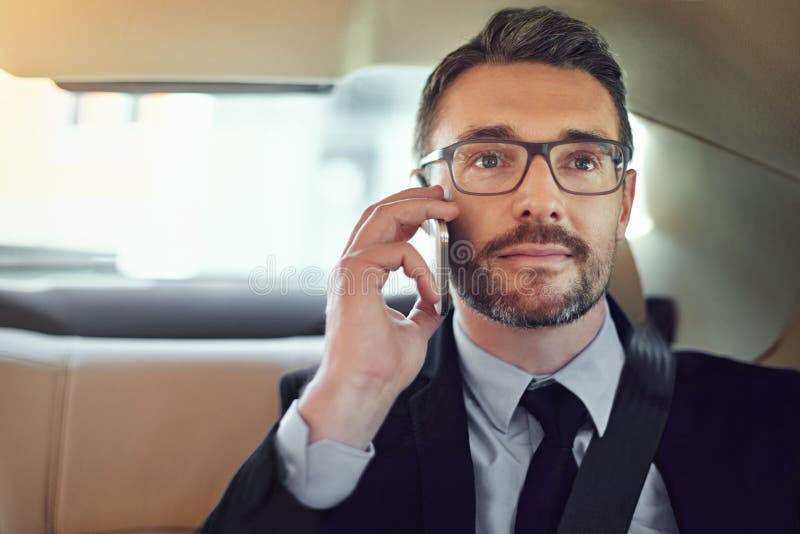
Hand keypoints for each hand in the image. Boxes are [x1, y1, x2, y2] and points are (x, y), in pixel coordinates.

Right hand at [297, 185, 458, 448]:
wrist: (363, 388)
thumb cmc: (380, 367)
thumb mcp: (413, 330)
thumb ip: (422, 308)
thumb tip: (438, 299)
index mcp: (360, 276)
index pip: (381, 229)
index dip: (410, 213)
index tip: (439, 212)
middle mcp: (350, 266)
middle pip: (379, 212)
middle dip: (414, 197)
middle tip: (445, 195)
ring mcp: (349, 268)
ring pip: (381, 216)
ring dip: (418, 207)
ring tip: (448, 210)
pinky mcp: (355, 274)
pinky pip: (399, 251)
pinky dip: (423, 268)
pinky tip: (432, 294)